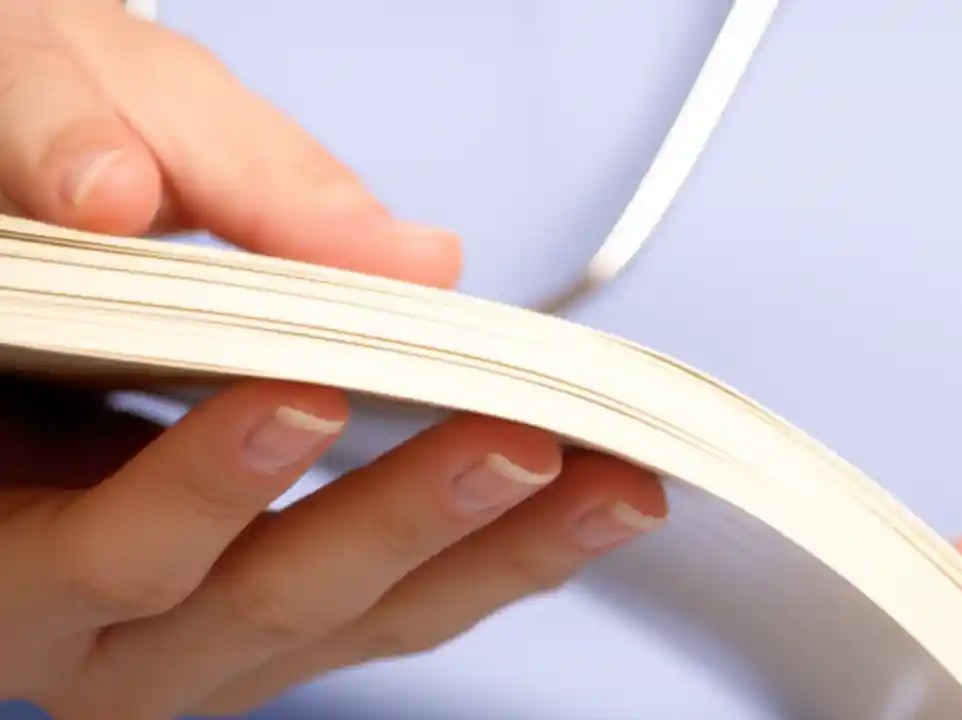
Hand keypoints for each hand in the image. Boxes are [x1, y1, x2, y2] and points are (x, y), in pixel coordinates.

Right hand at [0, 2, 666, 716]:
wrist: (22, 268)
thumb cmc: (14, 195)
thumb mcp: (42, 119)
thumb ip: (138, 157)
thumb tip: (371, 246)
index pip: (92, 547)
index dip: (199, 486)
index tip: (303, 395)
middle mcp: (80, 617)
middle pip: (249, 607)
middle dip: (397, 521)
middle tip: (516, 441)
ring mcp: (184, 630)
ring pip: (354, 621)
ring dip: (494, 554)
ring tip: (612, 484)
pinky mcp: (270, 607)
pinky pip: (396, 601)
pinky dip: (501, 552)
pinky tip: (591, 497)